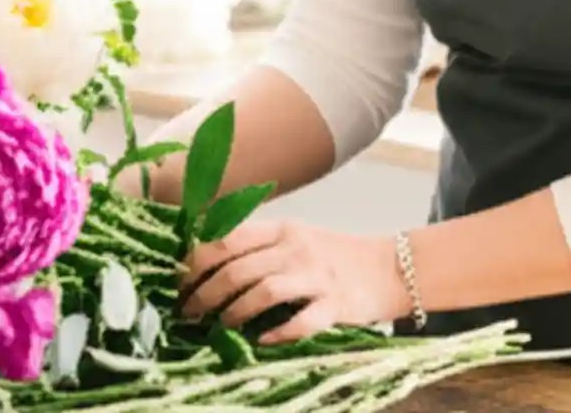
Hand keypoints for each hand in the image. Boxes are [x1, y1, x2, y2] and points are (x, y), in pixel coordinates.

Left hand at [182, 221, 409, 344]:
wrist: (391, 267)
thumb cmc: (336, 255)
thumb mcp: (296, 238)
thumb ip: (259, 245)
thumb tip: (206, 258)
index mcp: (283, 230)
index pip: (229, 240)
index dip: (197, 261)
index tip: (179, 281)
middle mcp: (297, 249)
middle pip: (238, 269)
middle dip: (206, 294)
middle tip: (190, 313)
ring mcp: (317, 276)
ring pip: (263, 292)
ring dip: (234, 314)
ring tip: (221, 328)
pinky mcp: (336, 304)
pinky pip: (302, 321)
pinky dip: (278, 333)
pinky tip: (263, 341)